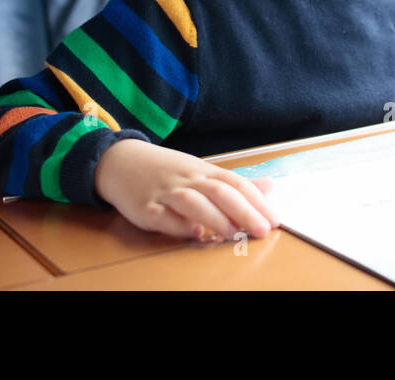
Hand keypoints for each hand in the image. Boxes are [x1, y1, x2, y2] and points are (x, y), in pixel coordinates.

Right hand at [94, 138, 279, 240]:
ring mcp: (165, 192)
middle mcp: (187, 179)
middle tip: (262, 230)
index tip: (274, 220)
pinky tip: (193, 233)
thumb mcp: (201, 171)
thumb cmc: (166, 170)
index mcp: (204, 171)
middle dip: (244, 211)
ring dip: (215, 218)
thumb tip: (270, 187)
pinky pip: (162, 215)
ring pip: (193, 202)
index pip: (236, 183)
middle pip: (219, 192)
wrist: (119, 161)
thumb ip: (234, 183)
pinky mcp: (144, 207)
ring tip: (233, 233)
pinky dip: (178, 224)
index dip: (257, 202)